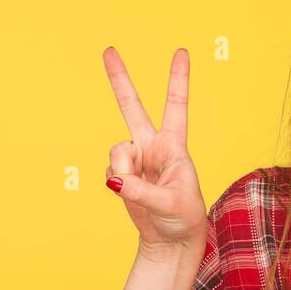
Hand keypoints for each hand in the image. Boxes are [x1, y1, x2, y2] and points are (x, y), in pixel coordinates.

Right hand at [101, 46, 206, 259]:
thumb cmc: (183, 218)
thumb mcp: (171, 204)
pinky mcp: (122, 174)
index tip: (181, 52)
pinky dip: (118, 184)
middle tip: (108, 50)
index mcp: (175, 146)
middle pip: (132, 107)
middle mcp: (153, 146)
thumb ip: (141, 191)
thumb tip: (114, 179)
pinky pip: (110, 171)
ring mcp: (136, 159)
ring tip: (139, 189)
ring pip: (117, 150)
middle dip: (119, 79)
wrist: (171, 239)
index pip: (177, 106)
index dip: (178, 79)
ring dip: (123, 170)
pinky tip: (130, 193)